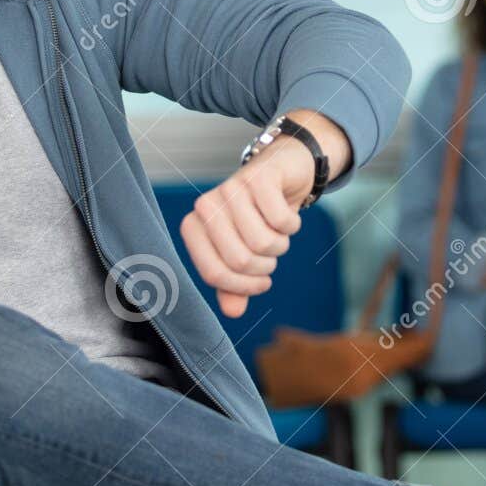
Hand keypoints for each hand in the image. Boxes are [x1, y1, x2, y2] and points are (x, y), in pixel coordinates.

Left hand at [180, 110, 350, 317]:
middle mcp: (206, 206)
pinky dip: (292, 225)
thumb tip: (233, 312)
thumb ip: (234, 285)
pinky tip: (286, 216)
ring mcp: (231, 189)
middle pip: (239, 260)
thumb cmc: (258, 218)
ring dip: (280, 245)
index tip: (261, 284)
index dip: (242, 287)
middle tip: (270, 255)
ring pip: (262, 242)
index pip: (213, 273)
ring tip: (278, 233)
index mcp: (194, 227)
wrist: (282, 173)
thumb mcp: (244, 252)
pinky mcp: (259, 177)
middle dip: (264, 267)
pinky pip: (281, 221)